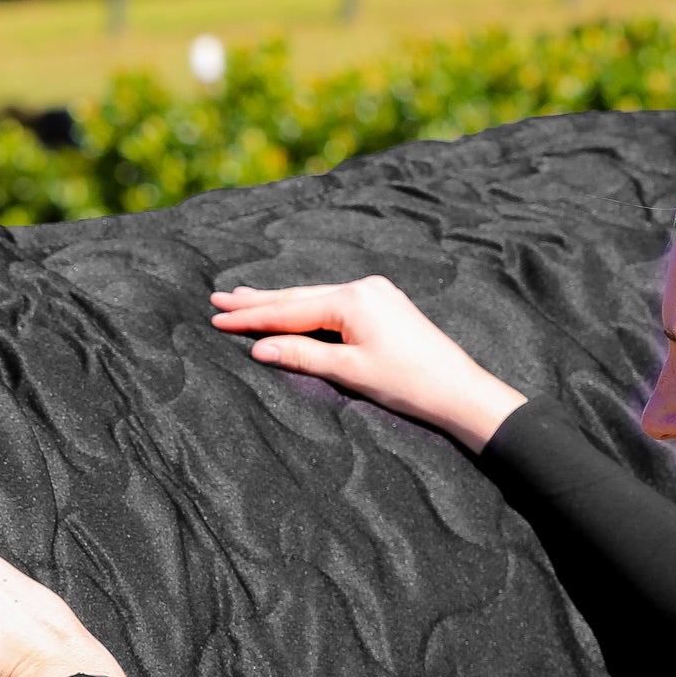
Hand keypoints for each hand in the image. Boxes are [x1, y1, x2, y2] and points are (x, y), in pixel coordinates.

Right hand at [209, 276, 526, 449]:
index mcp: (352, 300)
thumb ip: (302, 356)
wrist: (458, 389)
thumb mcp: (349, 371)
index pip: (289, 309)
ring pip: (314, 298)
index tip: (217, 316)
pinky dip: (305, 306)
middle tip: (219, 297)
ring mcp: (375, 293)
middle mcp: (363, 288)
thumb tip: (260, 349)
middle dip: (257, 300)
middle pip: (298, 296)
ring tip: (244, 297)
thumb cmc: (408, 383)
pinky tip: (289, 305)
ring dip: (278, 300)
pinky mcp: (383, 305)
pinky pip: (332, 303)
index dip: (251, 317)